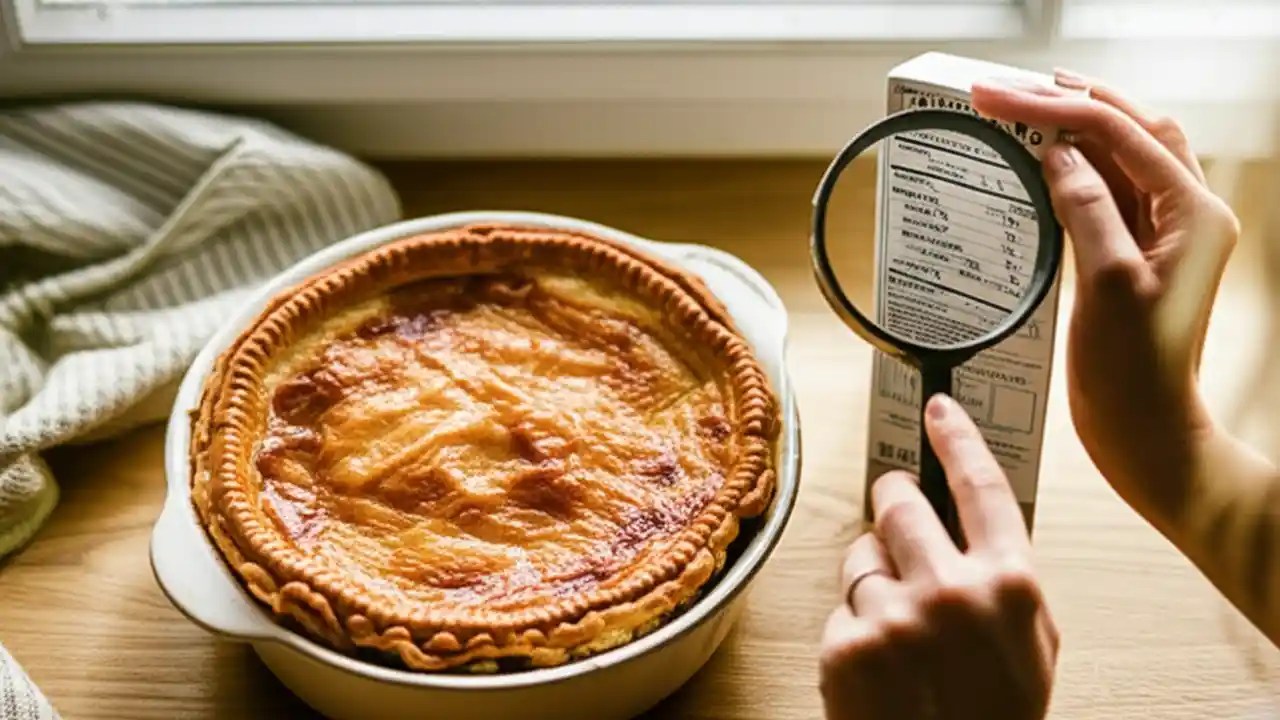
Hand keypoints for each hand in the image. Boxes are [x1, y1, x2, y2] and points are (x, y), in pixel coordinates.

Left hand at [820, 394, 1058, 719]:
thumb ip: (1007, 576)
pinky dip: (854, 629)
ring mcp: (893, 617)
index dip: (956, 438)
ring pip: (861, 557)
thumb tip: (976, 518)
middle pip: (899, 504)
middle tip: (893, 517)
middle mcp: (952, 592)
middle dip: (891, 504)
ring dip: (872, 580)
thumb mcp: (1032, 644)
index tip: (937, 407)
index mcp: (1010, 585)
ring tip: (899, 632)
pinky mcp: (846, 645)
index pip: (981, 486)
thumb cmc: (995, 715)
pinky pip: (840, 608)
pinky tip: (879, 665)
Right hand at [971, 71, 1239, 529]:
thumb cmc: (1135, 373)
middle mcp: (1185, 215)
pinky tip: (1037, 163)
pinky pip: (1104, 194)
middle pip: (1130, 130)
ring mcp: (1160, 235)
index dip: (1056, 108)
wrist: (1145, 433)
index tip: (998, 96)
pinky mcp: (1133, 257)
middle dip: (1068, 102)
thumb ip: (1086, 209)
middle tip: (1005, 90)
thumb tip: (1058, 156)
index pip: (1120, 134)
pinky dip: (1070, 171)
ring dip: (1071, 130)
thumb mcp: (1108, 283)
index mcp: (1191, 213)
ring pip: (1118, 157)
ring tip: (1019, 108)